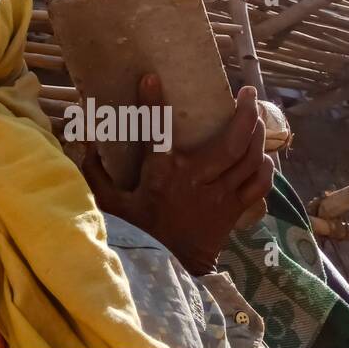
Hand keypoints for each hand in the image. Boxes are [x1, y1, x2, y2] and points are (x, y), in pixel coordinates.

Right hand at [81, 75, 273, 274]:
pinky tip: (263, 157)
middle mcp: (197, 181)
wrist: (166, 270)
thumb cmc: (136, 233)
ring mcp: (220, 197)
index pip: (157, 130)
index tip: (151, 78)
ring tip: (257, 116)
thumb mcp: (108, 203)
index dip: (153, 101)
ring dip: (257, 136)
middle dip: (244, 113)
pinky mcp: (233, 212)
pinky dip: (263, 169)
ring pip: (250, 160)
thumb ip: (95, 170)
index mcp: (163, 174)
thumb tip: (85, 138)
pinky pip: (257, 186)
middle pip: (231, 142)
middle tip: (248, 93)